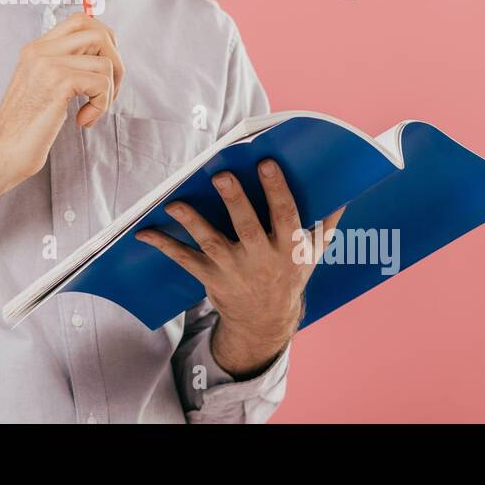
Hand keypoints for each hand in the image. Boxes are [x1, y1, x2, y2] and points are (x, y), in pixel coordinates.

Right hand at [0, 11, 123, 188]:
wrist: (1, 153)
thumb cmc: (23, 130)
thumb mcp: (42, 88)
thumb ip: (63, 68)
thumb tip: (102, 59)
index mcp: (35, 49)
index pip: (81, 20)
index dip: (103, 41)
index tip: (102, 71)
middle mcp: (39, 50)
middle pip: (98, 31)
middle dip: (115, 61)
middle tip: (106, 91)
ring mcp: (47, 64)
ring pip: (105, 61)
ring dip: (109, 91)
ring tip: (91, 111)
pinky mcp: (57, 82)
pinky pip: (101, 83)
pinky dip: (100, 105)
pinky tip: (82, 120)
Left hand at [134, 158, 344, 377]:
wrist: (265, 321)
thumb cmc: (288, 277)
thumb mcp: (311, 255)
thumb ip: (324, 225)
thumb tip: (340, 195)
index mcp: (289, 248)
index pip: (285, 214)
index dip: (277, 189)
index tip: (266, 163)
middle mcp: (261, 259)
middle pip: (247, 226)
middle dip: (234, 200)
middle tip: (221, 175)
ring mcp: (233, 269)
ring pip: (211, 242)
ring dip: (192, 221)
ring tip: (175, 202)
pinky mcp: (210, 277)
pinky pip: (184, 259)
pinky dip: (164, 245)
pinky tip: (144, 233)